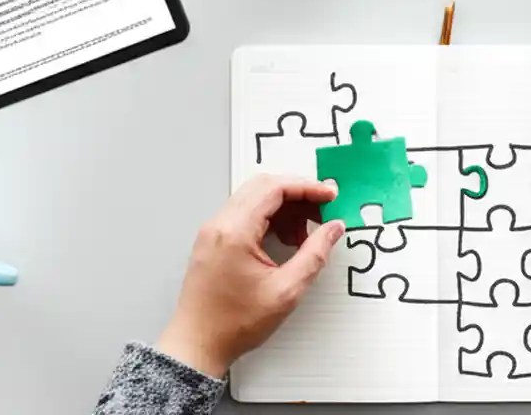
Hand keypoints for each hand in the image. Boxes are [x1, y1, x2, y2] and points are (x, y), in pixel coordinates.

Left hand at [156, 175, 344, 376]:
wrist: (197, 344)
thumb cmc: (233, 324)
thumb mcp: (286, 291)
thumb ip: (314, 254)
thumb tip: (333, 228)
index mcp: (235, 232)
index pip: (274, 188)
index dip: (307, 187)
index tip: (329, 196)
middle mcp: (219, 224)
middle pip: (264, 187)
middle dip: (298, 194)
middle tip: (323, 210)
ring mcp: (213, 231)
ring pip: (255, 199)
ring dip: (285, 208)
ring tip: (305, 235)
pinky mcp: (213, 240)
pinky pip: (245, 215)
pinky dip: (270, 219)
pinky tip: (286, 241)